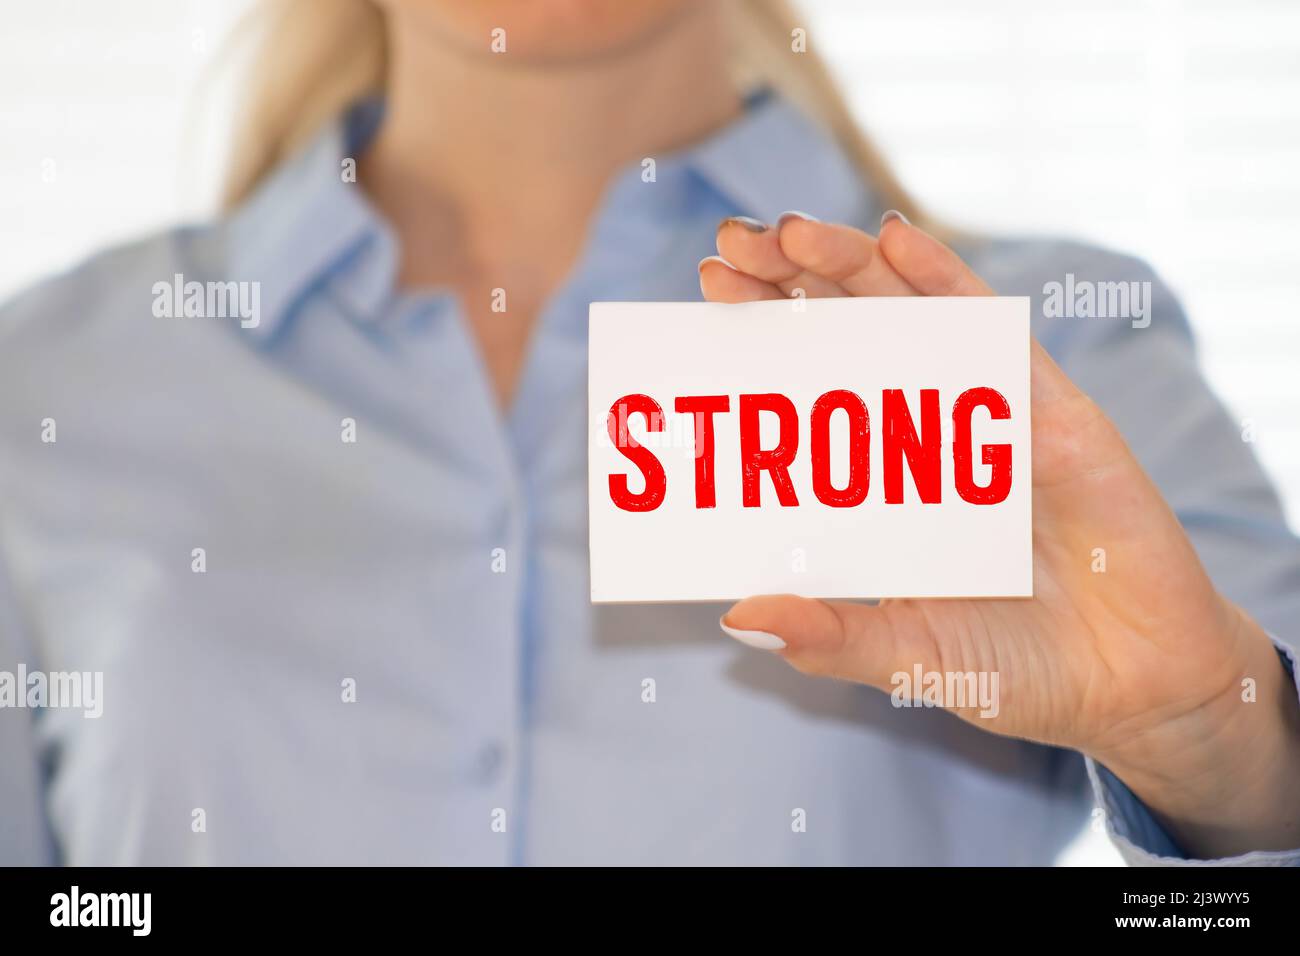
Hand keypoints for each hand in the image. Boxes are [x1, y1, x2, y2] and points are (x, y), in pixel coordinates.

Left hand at [699, 211, 1299, 857]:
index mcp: (884, 483)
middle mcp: (929, 434)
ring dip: (849, 267)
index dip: (760, 342)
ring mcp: (991, 417)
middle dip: (787, 287)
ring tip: (789, 234)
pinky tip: (898, 240)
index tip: (705, 300)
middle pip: (847, 337)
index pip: (809, 392)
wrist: (1138, 689)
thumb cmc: (1019, 671)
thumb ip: (833, 639)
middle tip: (727, 251)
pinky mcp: (1056, 415)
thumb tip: (737, 617)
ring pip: (909, 320)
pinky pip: (995, 336)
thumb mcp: (911, 660)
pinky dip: (946, 284)